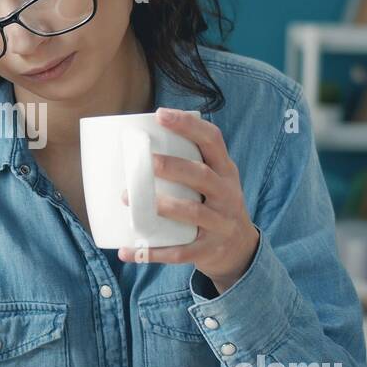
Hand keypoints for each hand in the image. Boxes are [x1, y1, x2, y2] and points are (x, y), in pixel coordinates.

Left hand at [116, 107, 259, 291]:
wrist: (240, 249)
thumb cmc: (215, 205)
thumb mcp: (215, 181)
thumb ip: (191, 164)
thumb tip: (138, 146)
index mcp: (225, 171)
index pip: (212, 140)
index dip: (188, 125)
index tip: (160, 114)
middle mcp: (227, 194)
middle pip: (201, 176)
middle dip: (172, 166)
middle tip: (145, 161)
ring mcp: (220, 223)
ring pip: (192, 213)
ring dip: (162, 206)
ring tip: (130, 201)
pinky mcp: (208, 249)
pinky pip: (179, 252)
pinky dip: (152, 253)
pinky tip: (127, 251)